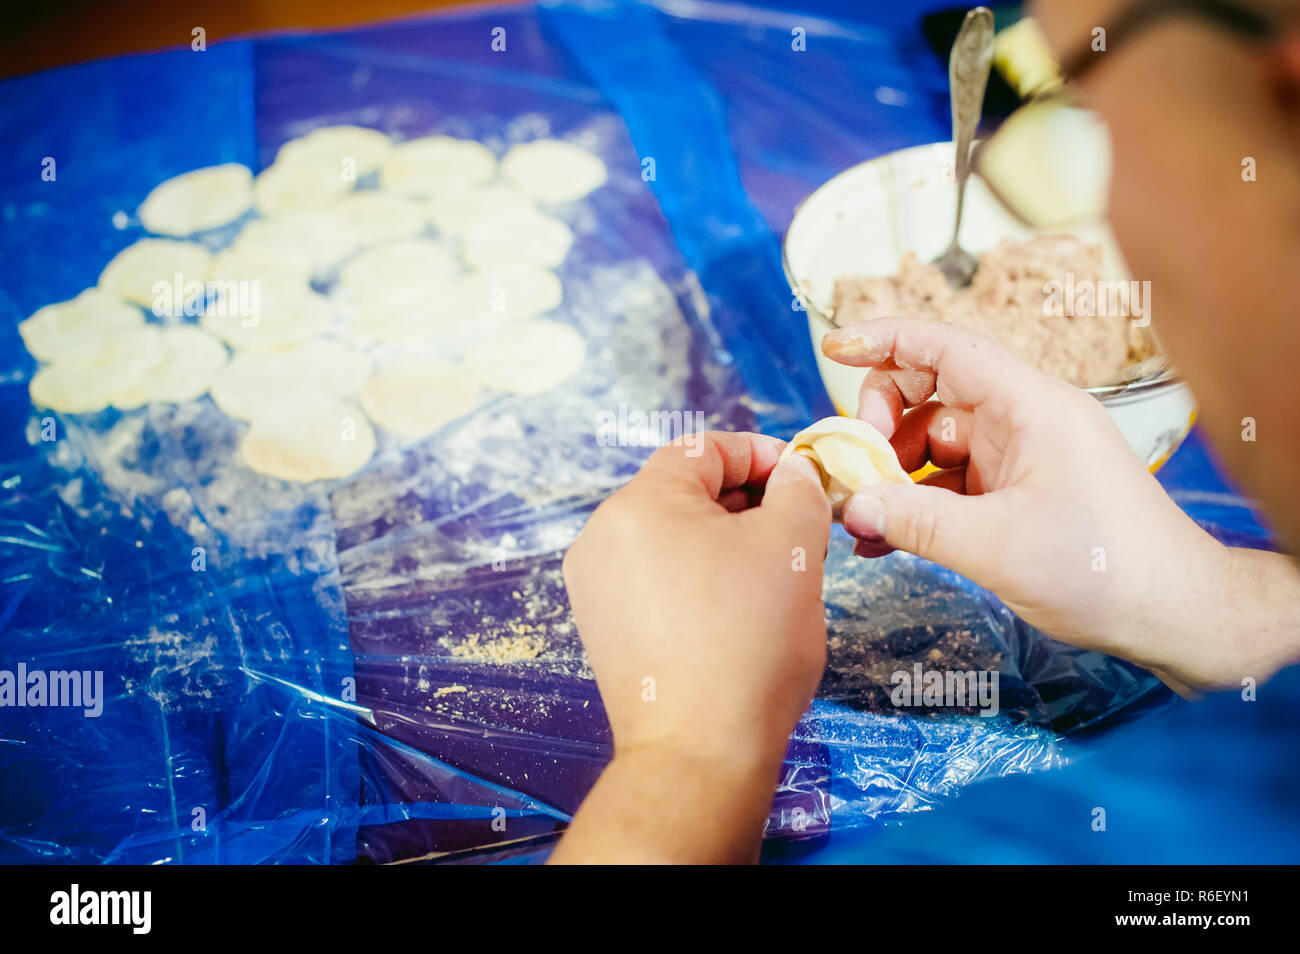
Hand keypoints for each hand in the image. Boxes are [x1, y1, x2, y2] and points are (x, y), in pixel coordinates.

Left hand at [551, 432, 830, 862]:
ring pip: (671, 539)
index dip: (763, 455)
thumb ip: (799, 490)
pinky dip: (696, 582)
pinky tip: (735, 613)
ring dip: (723, 543)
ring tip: (772, 576)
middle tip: (798, 531)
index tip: (803, 480)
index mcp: (639, 502)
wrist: (700, 751)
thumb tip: (794, 472)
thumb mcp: (794, 547)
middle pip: (684, 493)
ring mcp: (595, 586)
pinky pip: (654, 582)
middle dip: (747, 503)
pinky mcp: (602, 629)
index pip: (705, 448)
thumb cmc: (748, 644)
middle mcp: (602, 536)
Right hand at [823, 318, 1299, 691]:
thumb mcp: (998, 546)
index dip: (884, 340)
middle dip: (882, 420)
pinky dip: (916, 503)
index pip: (947, 347)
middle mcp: (1023, 420)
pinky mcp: (1017, 491)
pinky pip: (950, 482)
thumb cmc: (1104, 569)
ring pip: (934, 440)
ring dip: (893, 473)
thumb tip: (850, 505)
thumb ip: (917, 522)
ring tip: (863, 517)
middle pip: (932, 389)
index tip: (833, 347)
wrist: (1173, 613)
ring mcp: (1020, 455)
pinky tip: (884, 538)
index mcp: (1031, 406)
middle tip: (857, 468)